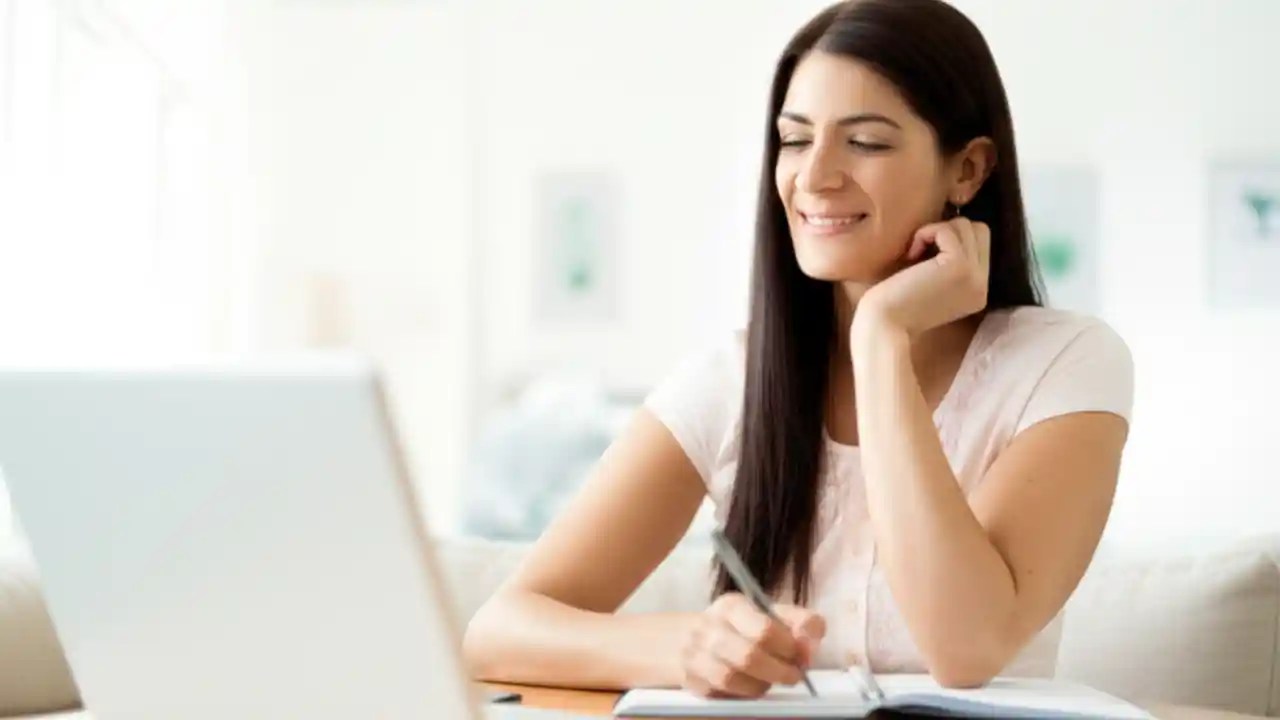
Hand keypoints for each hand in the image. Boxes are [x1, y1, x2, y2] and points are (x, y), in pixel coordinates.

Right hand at [679, 593, 825, 697]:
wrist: (690, 637)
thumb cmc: (741, 627)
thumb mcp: (770, 614)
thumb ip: (800, 623)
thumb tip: (810, 646)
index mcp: (732, 606)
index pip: (765, 629)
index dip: (789, 648)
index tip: (800, 655)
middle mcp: (709, 628)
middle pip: (748, 657)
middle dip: (779, 671)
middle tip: (792, 675)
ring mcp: (695, 655)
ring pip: (732, 679)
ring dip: (760, 686)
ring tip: (770, 681)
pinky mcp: (692, 680)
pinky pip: (721, 695)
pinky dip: (741, 695)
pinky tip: (749, 686)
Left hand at [856, 218, 989, 339]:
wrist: (882, 325)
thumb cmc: (893, 303)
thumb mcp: (929, 281)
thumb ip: (946, 261)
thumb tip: (950, 226)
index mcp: (977, 291)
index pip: (980, 244)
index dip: (950, 239)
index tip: (922, 256)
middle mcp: (983, 285)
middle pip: (980, 230)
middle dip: (948, 230)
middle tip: (920, 251)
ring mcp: (975, 277)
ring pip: (966, 226)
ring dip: (935, 231)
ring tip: (914, 254)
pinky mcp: (961, 267)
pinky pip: (949, 230)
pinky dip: (926, 233)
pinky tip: (910, 255)